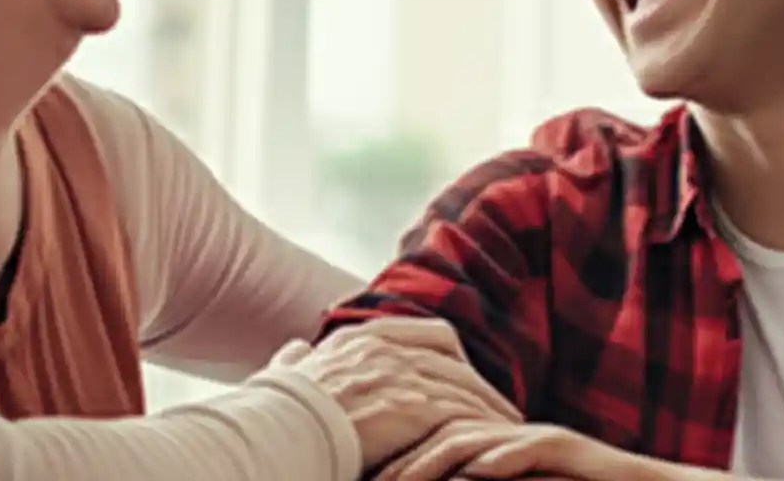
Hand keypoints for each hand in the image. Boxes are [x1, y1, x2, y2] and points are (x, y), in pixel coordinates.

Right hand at [273, 318, 522, 469]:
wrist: (273, 434)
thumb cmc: (272, 414)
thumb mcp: (284, 374)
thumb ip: (294, 361)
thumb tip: (294, 351)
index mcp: (361, 338)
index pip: (429, 335)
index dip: (454, 358)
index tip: (466, 380)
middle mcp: (387, 350)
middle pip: (454, 362)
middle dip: (480, 387)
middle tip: (500, 410)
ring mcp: (403, 375)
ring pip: (465, 388)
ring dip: (491, 411)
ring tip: (511, 433)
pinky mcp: (415, 408)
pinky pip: (464, 415)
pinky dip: (486, 429)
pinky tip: (500, 447)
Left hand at [374, 421, 613, 480]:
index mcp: (495, 448)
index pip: (435, 442)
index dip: (397, 461)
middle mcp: (509, 435)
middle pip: (445, 434)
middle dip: (403, 459)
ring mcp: (538, 438)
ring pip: (479, 439)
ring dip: (437, 459)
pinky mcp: (568, 448)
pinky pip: (532, 448)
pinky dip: (502, 458)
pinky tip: (479, 472)